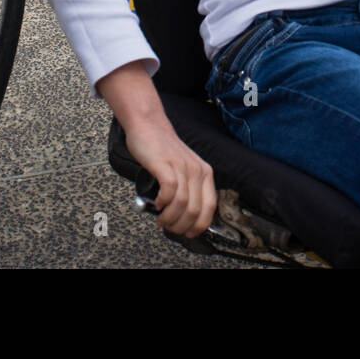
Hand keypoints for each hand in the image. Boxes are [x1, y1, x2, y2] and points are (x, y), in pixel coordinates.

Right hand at [97, 62, 216, 237]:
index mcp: (205, 173)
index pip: (210, 206)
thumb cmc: (162, 149)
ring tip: (161, 220)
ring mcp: (182, 167)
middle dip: (182, 226)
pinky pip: (170, 191)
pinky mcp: (166, 165)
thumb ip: (187, 188)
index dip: (201, 225)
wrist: (149, 125)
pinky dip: (163, 203)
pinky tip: (157, 204)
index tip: (190, 233)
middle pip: (196, 210)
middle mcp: (197, 170)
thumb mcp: (184, 168)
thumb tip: (181, 216)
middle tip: (170, 228)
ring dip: (171, 218)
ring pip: (183, 204)